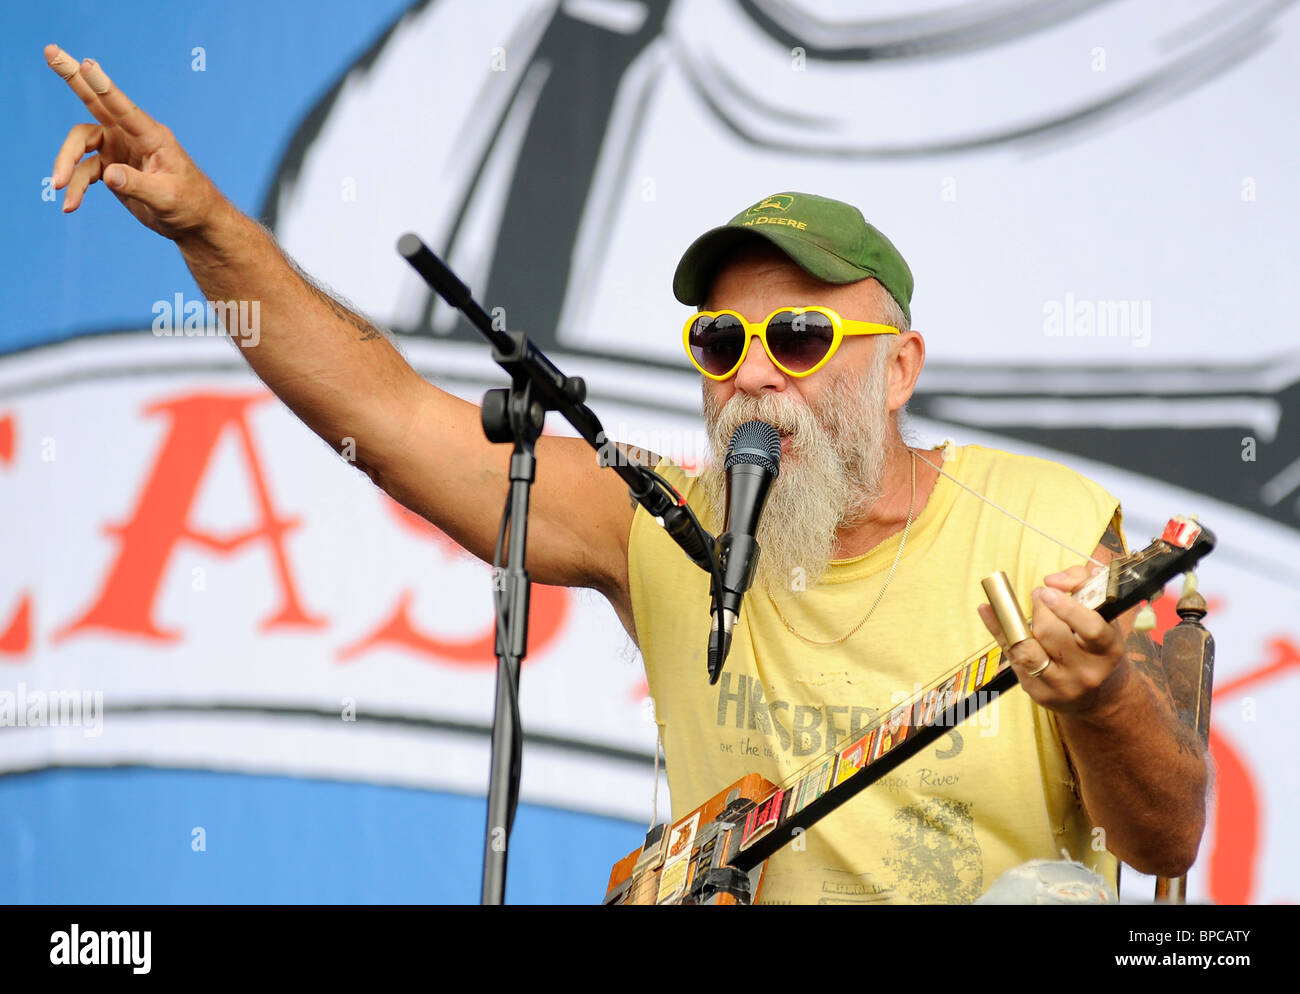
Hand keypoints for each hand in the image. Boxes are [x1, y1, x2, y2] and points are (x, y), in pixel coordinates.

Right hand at [45, 44, 226, 240]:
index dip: (103, 86)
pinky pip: (84, 172)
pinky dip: (76, 188)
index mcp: (152, 136)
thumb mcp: (167, 198)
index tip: (88, 64)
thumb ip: (138, 185)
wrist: (194, 222)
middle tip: (49, 50)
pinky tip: (70, 206)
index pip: (123, 107)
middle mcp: (131, 136)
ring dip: (66, 164)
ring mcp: (119, 150)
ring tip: (58, 186)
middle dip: (72, 78)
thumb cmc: (190, 204)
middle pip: (95, 102)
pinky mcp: (111, 168)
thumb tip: (109, 175)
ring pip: (80, 146)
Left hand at [977, 563, 1131, 716]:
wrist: (1100, 695)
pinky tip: (986, 609)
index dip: (1066, 607)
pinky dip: (997, 629)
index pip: (1091, 628)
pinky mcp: (1037, 692)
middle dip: (1039, 607)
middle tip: (1041, 595)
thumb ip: (1082, 583)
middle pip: (1050, 633)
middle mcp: (1087, 671)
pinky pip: (1010, 655)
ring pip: (1026, 650)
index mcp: (1108, 649)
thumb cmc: (1097, 644)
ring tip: (1025, 606)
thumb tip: (1052, 580)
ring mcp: (1060, 685)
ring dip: (1017, 621)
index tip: (1047, 589)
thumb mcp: (1103, 613)